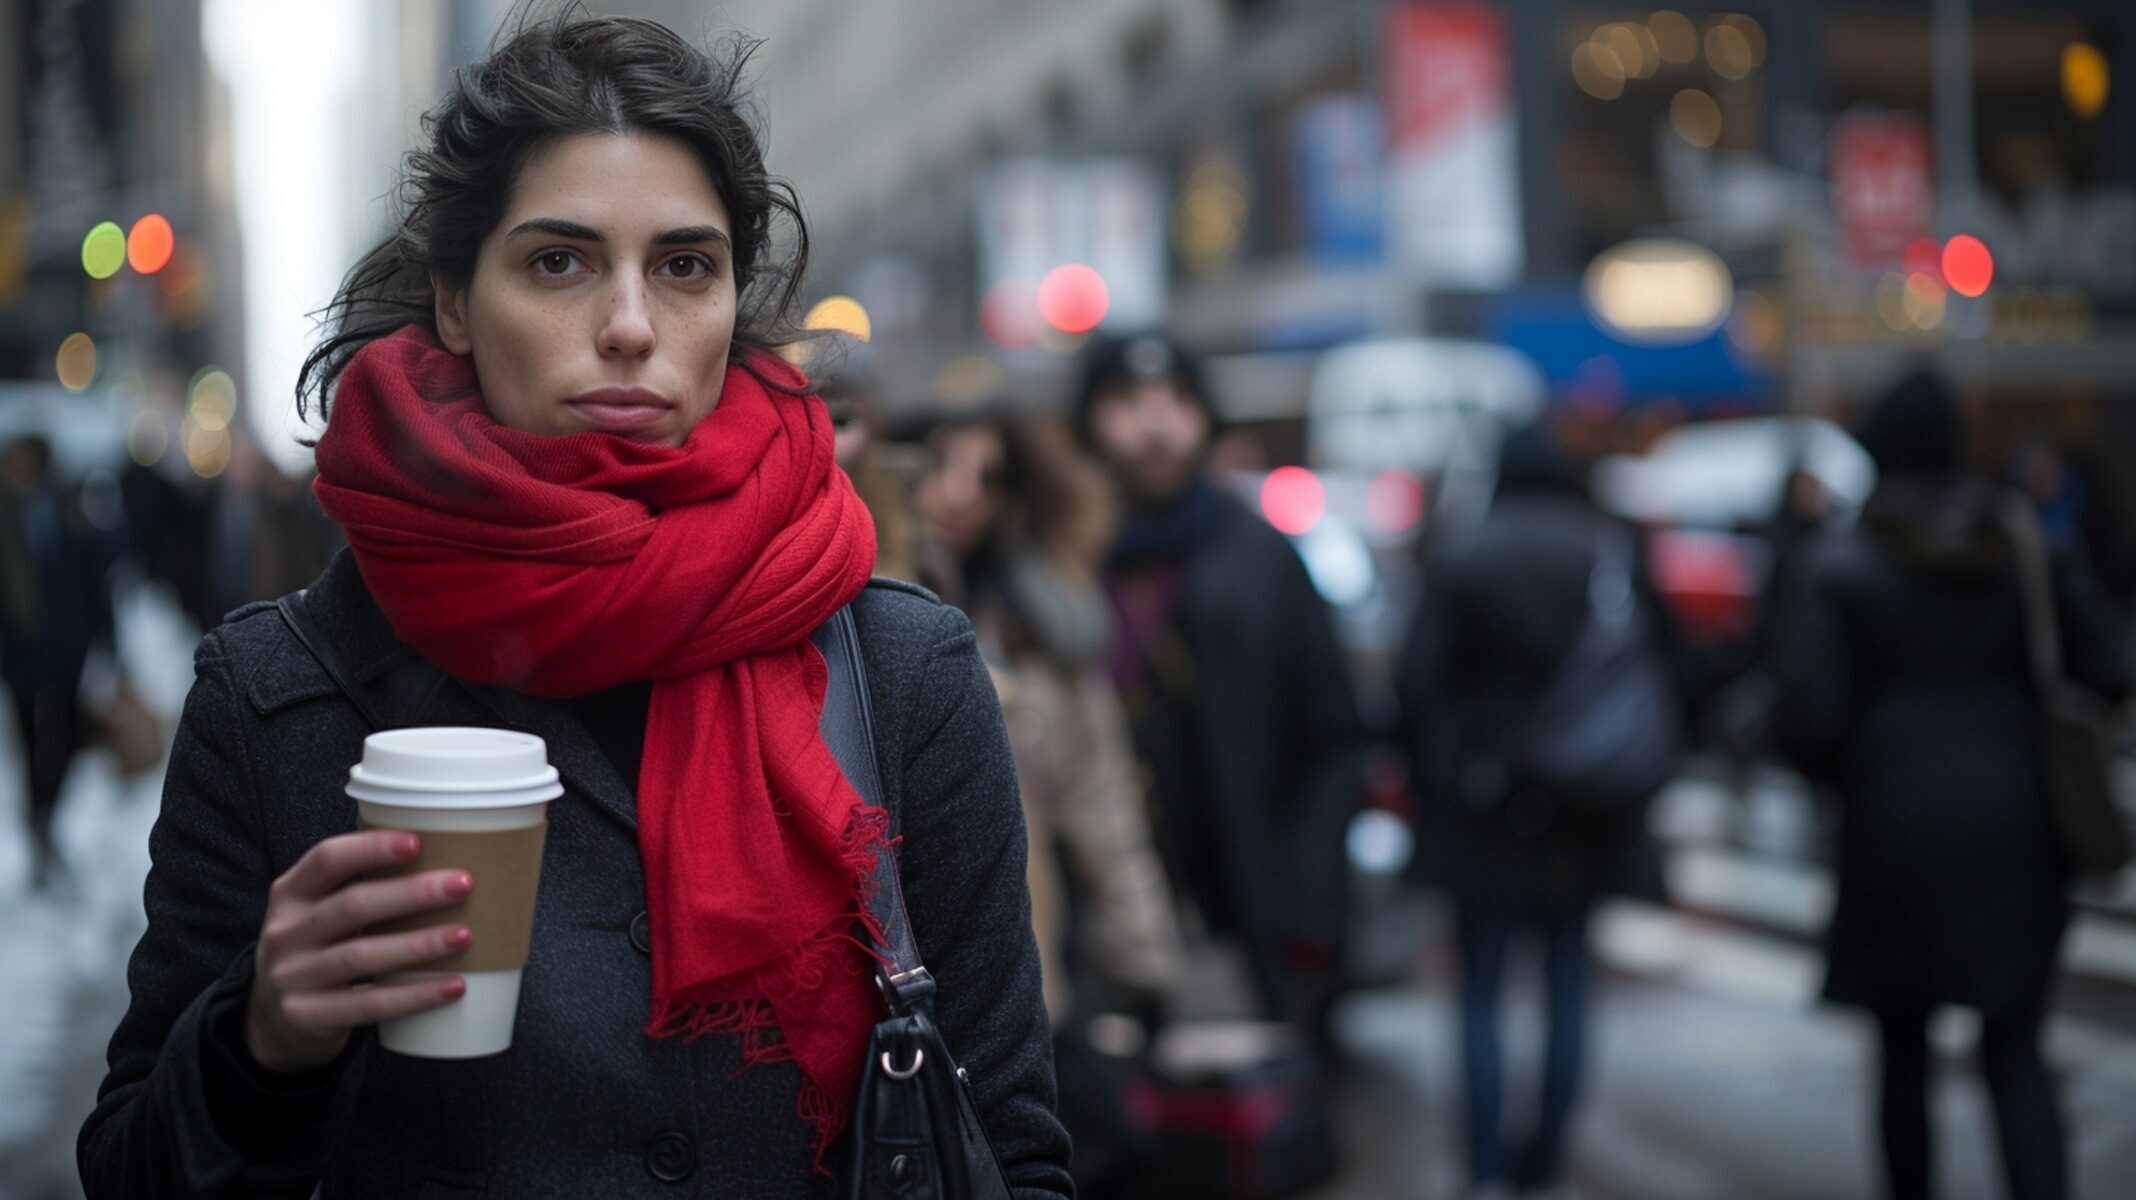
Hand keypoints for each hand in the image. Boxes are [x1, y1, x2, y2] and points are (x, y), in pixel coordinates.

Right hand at [243, 829, 474, 1073]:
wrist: (271, 1020)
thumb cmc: (317, 949)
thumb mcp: (318, 913)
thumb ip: (359, 888)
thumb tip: (445, 856)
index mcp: (290, 893)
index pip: (326, 859)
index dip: (371, 847)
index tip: (419, 842)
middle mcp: (285, 932)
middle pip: (353, 905)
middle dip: (413, 893)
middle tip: (464, 884)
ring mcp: (291, 977)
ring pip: (362, 956)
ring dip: (419, 944)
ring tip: (465, 935)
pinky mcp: (305, 1016)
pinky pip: (368, 1004)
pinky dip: (415, 995)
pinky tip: (454, 986)